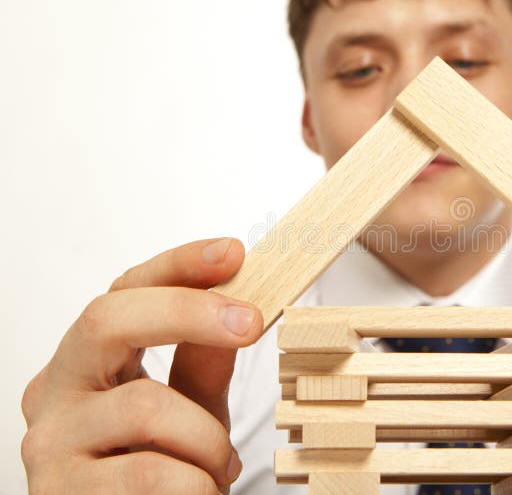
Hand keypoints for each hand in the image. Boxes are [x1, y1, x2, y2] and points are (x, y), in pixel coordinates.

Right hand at [21, 238, 262, 493]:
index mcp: (86, 361)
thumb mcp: (191, 412)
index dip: (178, 266)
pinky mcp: (60, 493)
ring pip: (145, 405)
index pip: (123, 292)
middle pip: (107, 320)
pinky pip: (151, 471)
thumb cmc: (160, 475)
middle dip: (188, 312)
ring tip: (223, 464)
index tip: (233, 253)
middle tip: (250, 323)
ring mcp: (50, 442)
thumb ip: (203, 366)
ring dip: (208, 438)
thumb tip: (235, 306)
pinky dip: (197, 482)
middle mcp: (56, 392)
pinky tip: (200, 492)